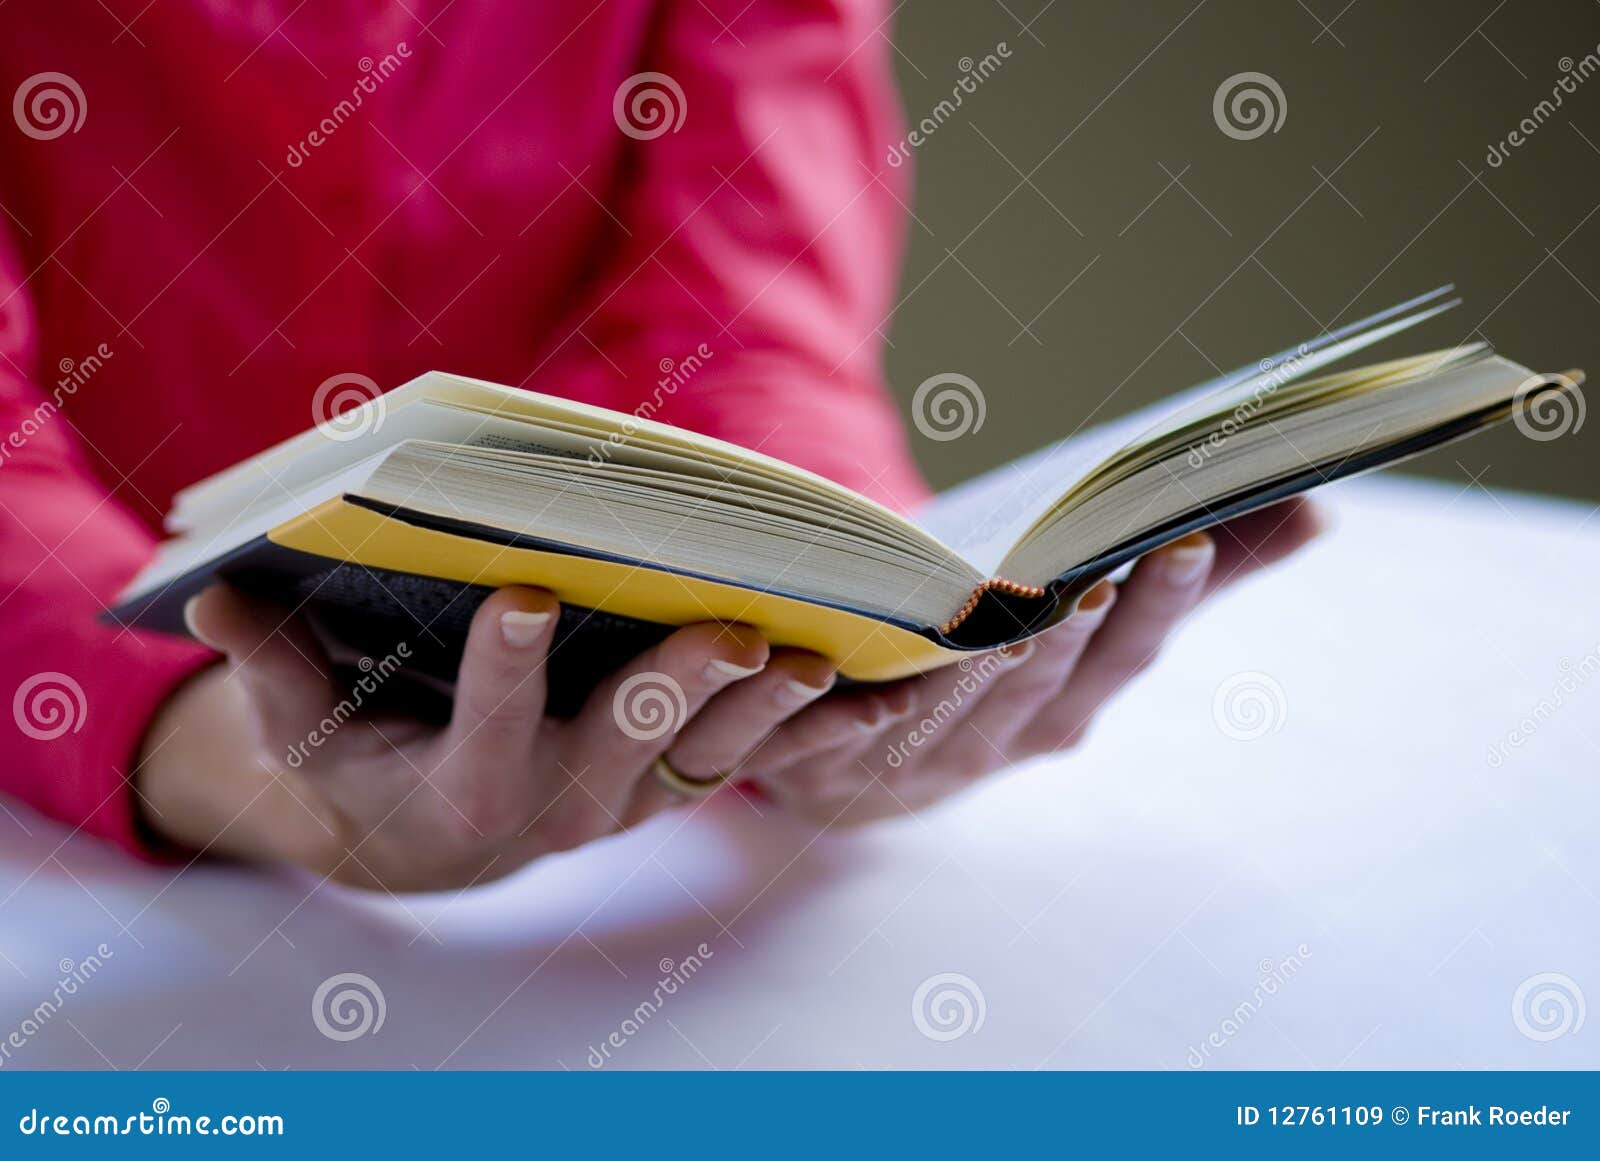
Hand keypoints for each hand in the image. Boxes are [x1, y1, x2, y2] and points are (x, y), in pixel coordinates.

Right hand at [137, 585, 842, 890]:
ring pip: (701, 760)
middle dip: (678, 689)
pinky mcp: (666, 787)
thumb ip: (266, 665)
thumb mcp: (297, 723)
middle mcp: (553, 805)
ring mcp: (623, 803)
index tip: (521, 592)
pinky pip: (744, 764)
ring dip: (763, 712)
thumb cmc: (351, 761)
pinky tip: (862, 687)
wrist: (413, 836)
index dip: (498, 667)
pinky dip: (799, 733)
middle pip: (622, 747)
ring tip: (816, 651)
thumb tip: (203, 596)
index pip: (480, 726)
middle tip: (734, 627)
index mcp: (459, 788)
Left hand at [741, 497, 1324, 824]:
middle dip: (1077, 622)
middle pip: (1048, 677)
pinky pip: (847, 729)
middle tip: (1097, 558)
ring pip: (956, 704)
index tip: (1183, 536)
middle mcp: (1007, 740)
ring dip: (981, 657)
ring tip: (1001, 595)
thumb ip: (1187, 582)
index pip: (1128, 658)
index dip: (1159, 604)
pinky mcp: (841, 758)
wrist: (864, 775)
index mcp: (1070, 709)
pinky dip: (852, 696)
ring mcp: (923, 756)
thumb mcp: (1089, 641)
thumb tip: (1311, 510)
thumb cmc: (997, 683)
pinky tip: (855, 647)